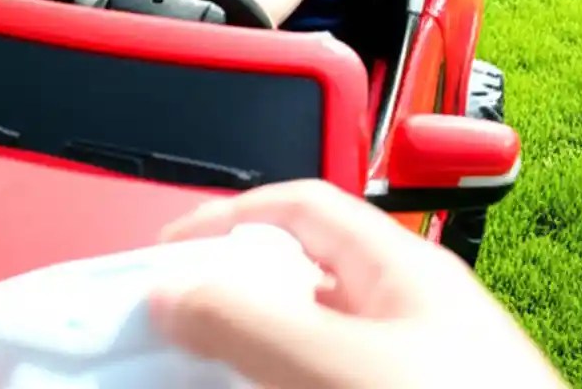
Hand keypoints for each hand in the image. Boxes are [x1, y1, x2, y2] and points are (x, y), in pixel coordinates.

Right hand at [147, 180, 567, 388]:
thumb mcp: (339, 367)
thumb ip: (248, 323)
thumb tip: (174, 293)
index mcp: (403, 274)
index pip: (303, 210)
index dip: (229, 218)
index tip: (168, 254)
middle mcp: (410, 320)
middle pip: (302, 284)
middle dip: (232, 301)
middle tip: (173, 332)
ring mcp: (413, 374)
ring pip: (312, 352)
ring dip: (253, 363)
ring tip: (200, 380)